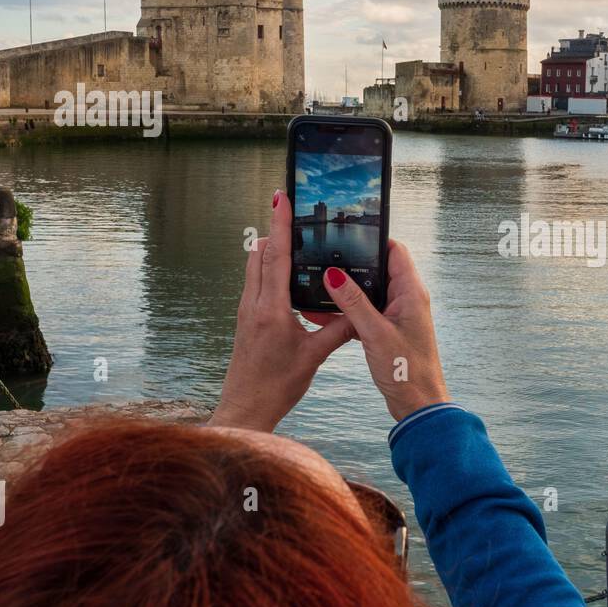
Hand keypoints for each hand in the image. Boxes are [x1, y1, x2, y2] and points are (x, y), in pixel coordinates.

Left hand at [209, 191, 353, 431]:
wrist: (246, 407)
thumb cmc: (277, 385)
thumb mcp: (314, 356)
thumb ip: (338, 330)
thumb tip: (361, 311)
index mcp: (271, 310)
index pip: (275, 257)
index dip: (280, 225)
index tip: (281, 199)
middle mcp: (254, 305)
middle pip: (259, 253)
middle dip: (275, 230)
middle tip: (291, 211)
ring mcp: (246, 311)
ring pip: (253, 266)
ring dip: (269, 248)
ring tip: (290, 236)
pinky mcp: (246, 319)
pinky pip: (255, 282)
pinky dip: (267, 268)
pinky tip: (283, 274)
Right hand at [320, 239, 449, 421]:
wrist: (417, 404)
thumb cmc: (407, 370)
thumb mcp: (375, 333)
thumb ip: (353, 302)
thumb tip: (333, 274)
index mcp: (411, 292)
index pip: (395, 251)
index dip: (373, 240)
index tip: (347, 235)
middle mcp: (406, 299)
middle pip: (377, 269)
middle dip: (351, 265)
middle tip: (324, 258)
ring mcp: (396, 315)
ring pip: (367, 292)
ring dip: (345, 292)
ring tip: (316, 286)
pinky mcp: (387, 330)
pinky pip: (363, 313)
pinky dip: (345, 313)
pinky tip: (322, 315)